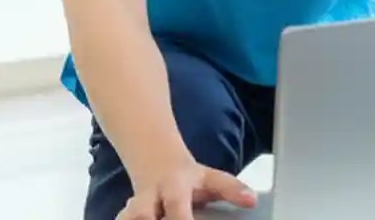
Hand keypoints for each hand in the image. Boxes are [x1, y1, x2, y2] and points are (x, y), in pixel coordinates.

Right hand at [117, 159, 256, 219]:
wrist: (154, 160)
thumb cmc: (186, 177)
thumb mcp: (211, 178)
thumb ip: (231, 189)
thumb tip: (252, 200)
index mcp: (173, 188)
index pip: (177, 209)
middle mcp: (148, 199)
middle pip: (142, 215)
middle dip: (153, 218)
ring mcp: (132, 209)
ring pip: (127, 217)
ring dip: (135, 218)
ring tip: (148, 218)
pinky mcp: (125, 216)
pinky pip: (123, 219)